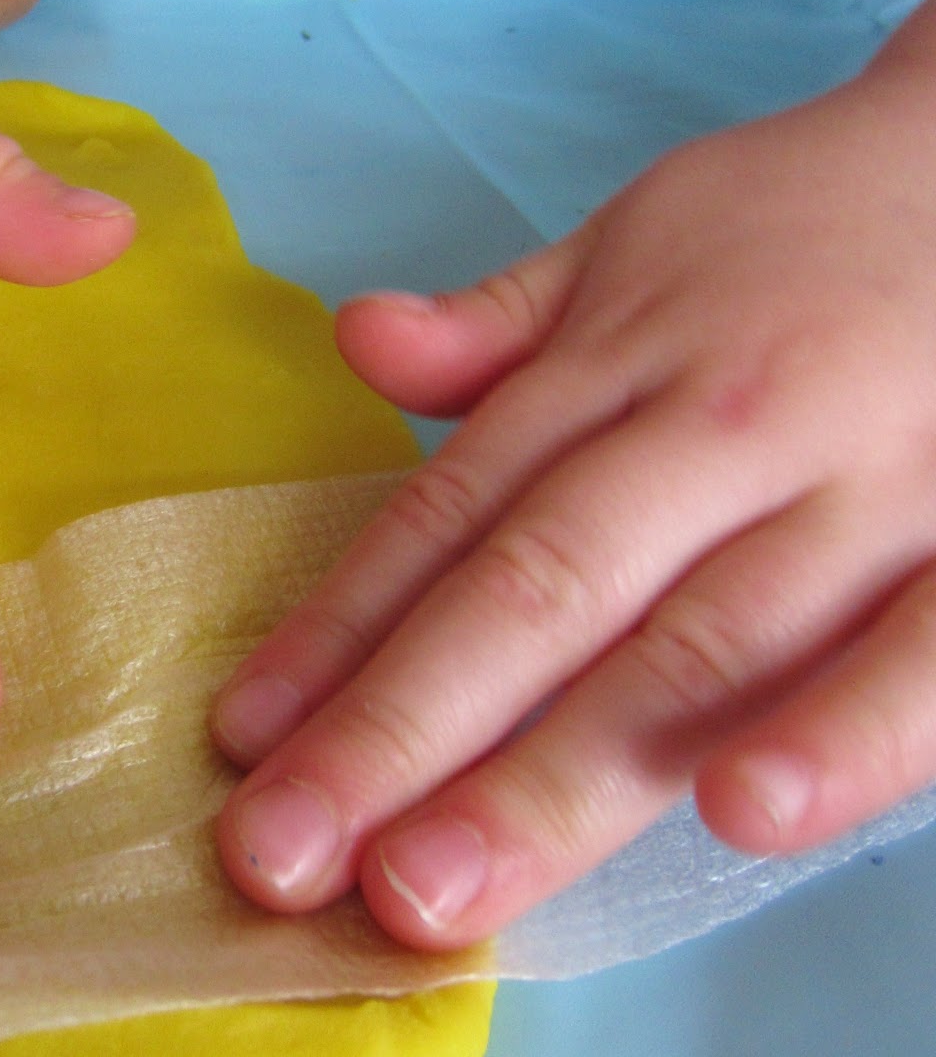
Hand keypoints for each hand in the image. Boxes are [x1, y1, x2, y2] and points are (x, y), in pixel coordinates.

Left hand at [211, 0, 935, 947]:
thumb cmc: (802, 228)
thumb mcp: (636, 240)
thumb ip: (501, 318)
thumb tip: (358, 340)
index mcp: (617, 366)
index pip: (449, 519)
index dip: (338, 633)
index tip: (245, 741)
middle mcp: (716, 431)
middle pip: (533, 597)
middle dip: (399, 735)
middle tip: (285, 858)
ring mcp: (860, 488)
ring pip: (690, 650)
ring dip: (554, 776)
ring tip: (433, 886)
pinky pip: (921, 651)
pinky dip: (837, 731)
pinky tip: (739, 813)